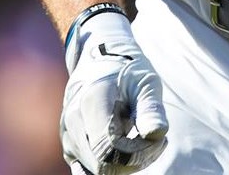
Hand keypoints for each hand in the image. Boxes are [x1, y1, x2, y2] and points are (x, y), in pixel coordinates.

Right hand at [61, 9, 168, 173]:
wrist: (99, 64)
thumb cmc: (127, 72)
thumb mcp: (145, 83)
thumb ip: (151, 108)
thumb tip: (157, 133)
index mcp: (92, 101)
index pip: (111, 148)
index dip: (140, 152)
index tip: (161, 139)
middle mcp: (73, 121)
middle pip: (103, 164)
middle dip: (135, 161)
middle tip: (155, 141)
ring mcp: (68, 135)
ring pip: (96, 170)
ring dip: (124, 165)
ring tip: (141, 140)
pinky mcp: (69, 147)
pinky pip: (87, 172)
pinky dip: (109, 169)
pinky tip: (126, 152)